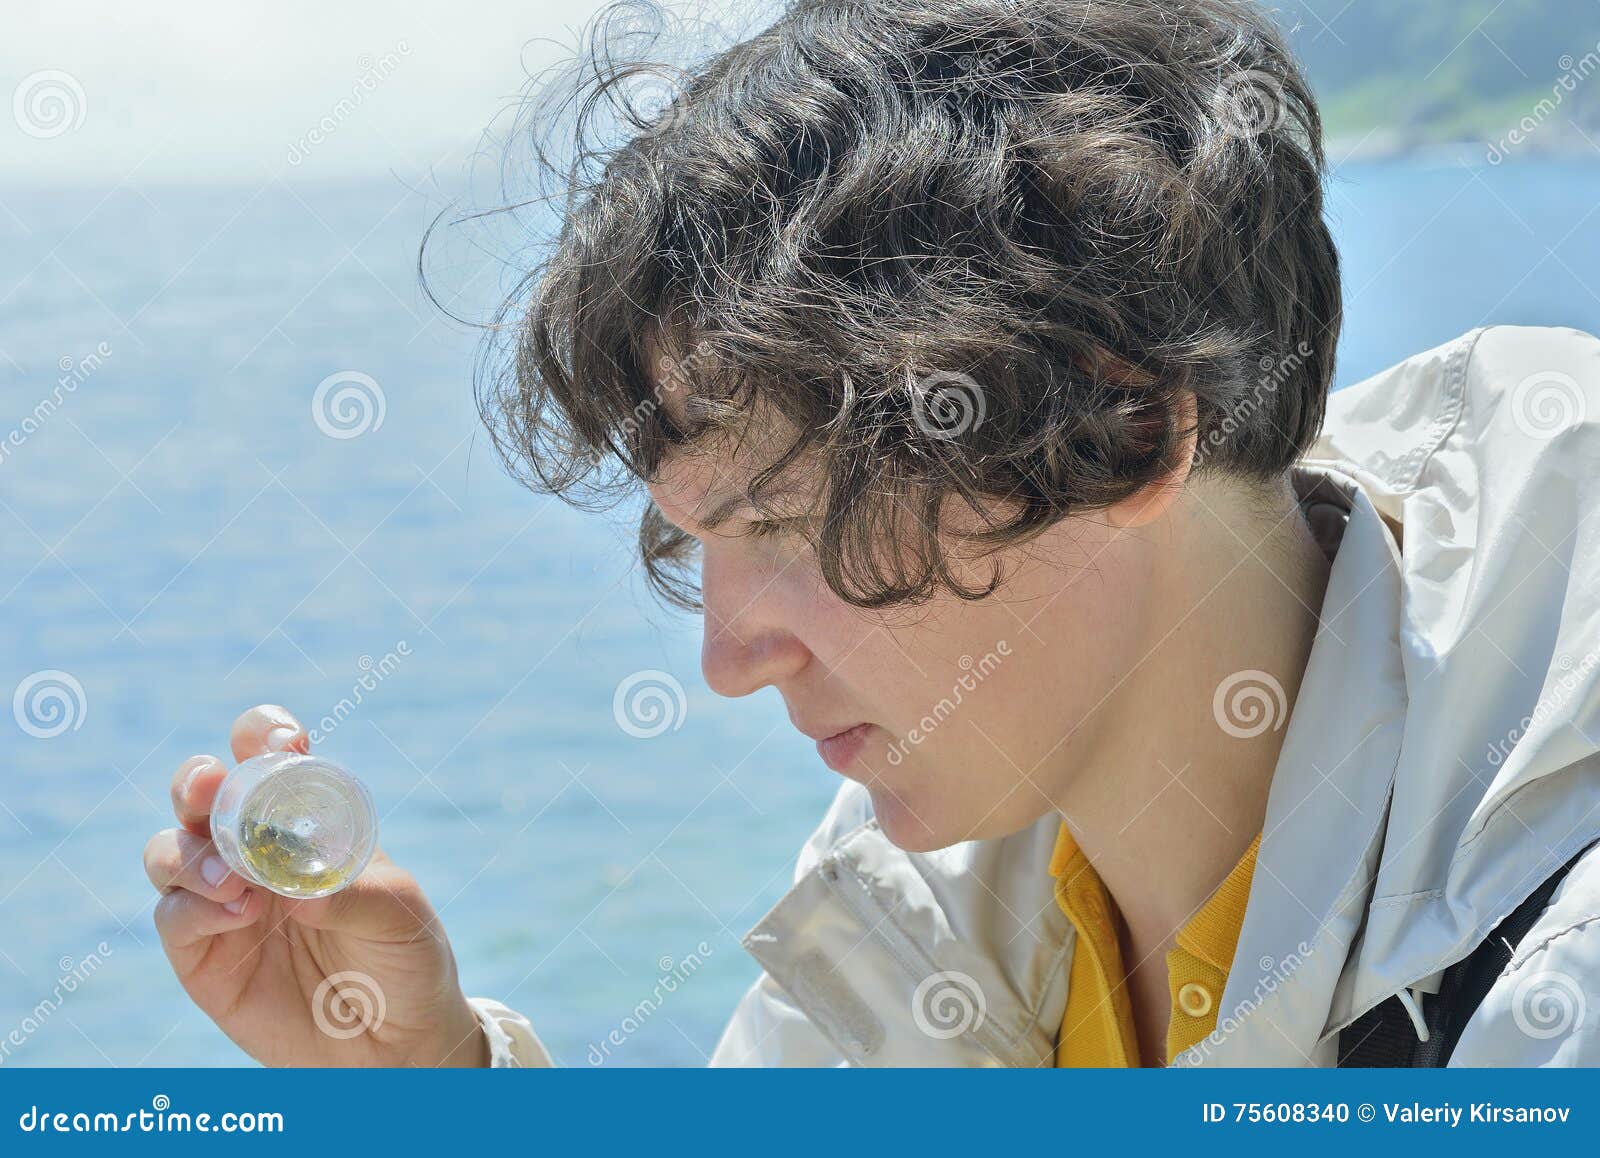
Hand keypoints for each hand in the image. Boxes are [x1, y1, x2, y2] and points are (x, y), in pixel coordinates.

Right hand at [144, 705, 487, 1066]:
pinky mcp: (201, 956)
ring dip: (190, 854)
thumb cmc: (405, 958)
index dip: (264, 735)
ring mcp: (222, 901)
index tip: (284, 742)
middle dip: (197, 779)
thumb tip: (301, 890)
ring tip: (237, 883)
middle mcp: (253, 850)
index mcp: (307, 819)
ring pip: (170, 851)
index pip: (269, 757)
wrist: (398, 1043)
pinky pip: (172, 918)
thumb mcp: (399, 915)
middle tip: (213, 789)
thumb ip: (355, 894)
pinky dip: (193, 909)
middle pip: (199, 793)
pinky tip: (237, 916)